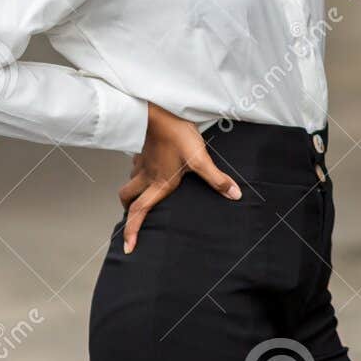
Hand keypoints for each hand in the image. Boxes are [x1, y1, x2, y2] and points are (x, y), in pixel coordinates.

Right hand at [118, 103, 241, 253]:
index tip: (128, 247)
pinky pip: (136, 166)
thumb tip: (234, 195)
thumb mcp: (201, 159)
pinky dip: (139, 171)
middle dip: (128, 210)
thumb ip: (216, 179)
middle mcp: (146, 176)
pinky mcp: (143, 150)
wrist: (159, 113)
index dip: (132, 231)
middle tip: (132, 217)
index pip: (140, 212)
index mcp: (159, 184)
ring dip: (132, 190)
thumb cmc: (177, 136)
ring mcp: (142, 163)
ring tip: (141, 194)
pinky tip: (151, 167)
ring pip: (130, 181)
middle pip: (127, 198)